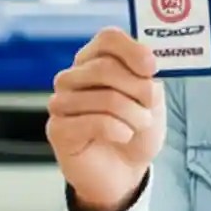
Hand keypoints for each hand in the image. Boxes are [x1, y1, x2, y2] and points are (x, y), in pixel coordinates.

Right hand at [47, 27, 165, 210]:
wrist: (124, 171)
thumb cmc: (135, 130)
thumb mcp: (151, 98)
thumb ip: (147, 76)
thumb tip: (148, 61)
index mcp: (94, 59)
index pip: (107, 38)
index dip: (132, 50)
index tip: (152, 68)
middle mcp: (72, 76)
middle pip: (106, 67)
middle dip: (139, 89)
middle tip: (150, 106)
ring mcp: (60, 102)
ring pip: (105, 97)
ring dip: (134, 115)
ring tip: (139, 126)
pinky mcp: (58, 129)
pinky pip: (95, 122)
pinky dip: (119, 130)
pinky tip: (122, 136)